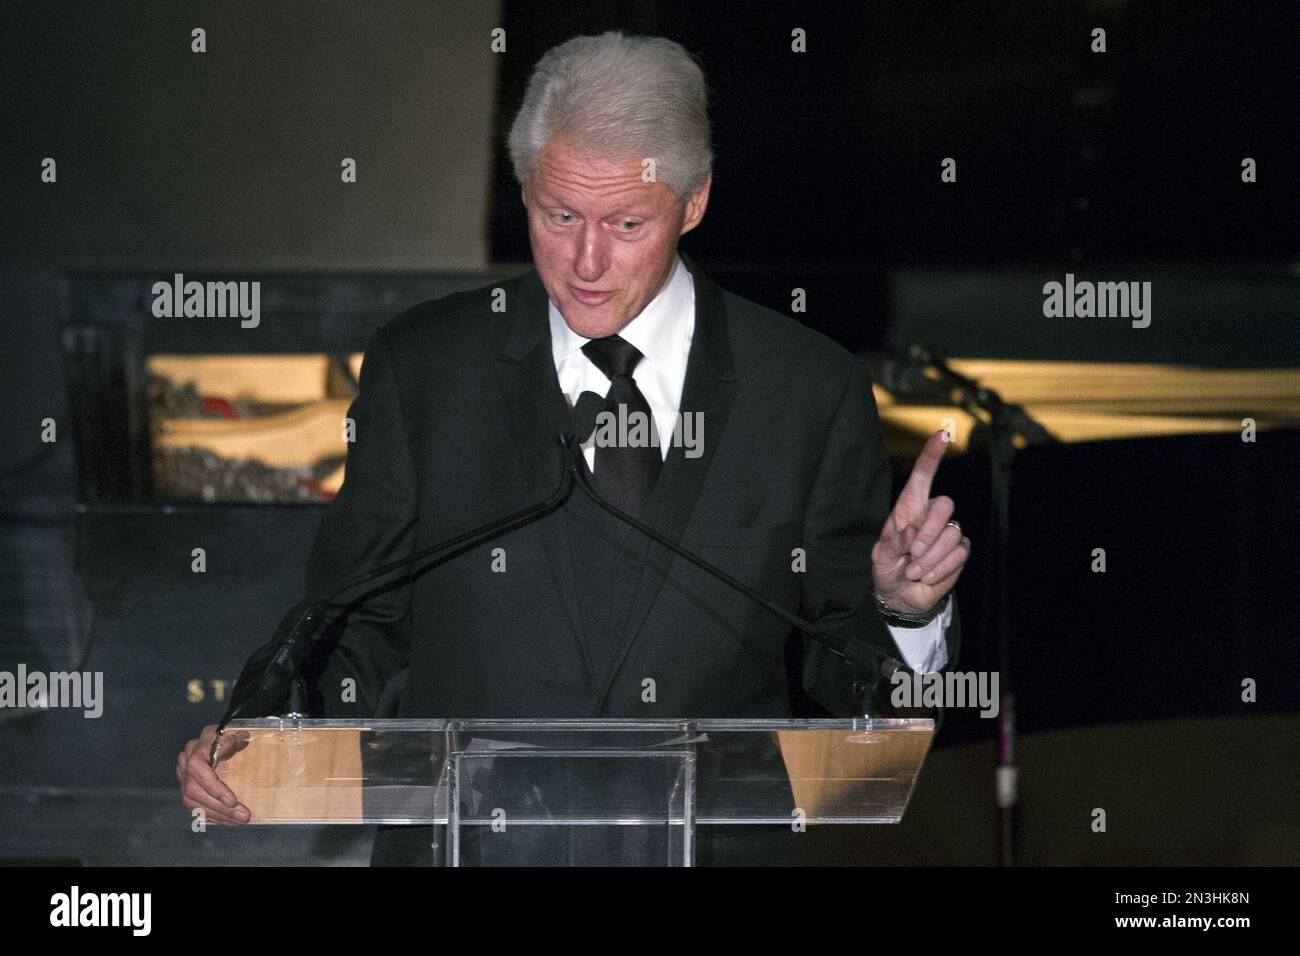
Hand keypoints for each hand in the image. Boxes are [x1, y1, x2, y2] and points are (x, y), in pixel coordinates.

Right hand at [177, 723, 250, 825]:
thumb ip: (236, 739)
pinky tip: (226, 821)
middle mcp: (187, 757)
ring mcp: (184, 772)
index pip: (197, 767)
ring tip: (238, 821)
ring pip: (190, 800)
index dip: (212, 786)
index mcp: (200, 742)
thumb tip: (239, 743)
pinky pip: (192, 805)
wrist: (227, 736)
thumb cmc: (237, 733)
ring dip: (216, 814)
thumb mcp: (239, 732)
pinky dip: (210, 815)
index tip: (232, 801)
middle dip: (219, 807)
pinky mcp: (186, 784)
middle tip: (243, 816)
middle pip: (193, 789)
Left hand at [871, 430, 970, 613]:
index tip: (941, 434)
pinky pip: (960, 553)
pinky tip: (927, 575)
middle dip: (929, 533)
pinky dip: (941, 568)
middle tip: (912, 554)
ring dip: (931, 558)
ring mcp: (948, 532)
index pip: (923, 476)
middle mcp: (931, 516)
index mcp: (908, 508)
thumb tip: (912, 533)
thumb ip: (893, 542)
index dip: (932, 454)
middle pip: (944, 504)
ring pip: (953, 533)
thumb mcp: (880, 555)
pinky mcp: (960, 551)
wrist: (900, 596)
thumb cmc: (887, 568)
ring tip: (914, 570)